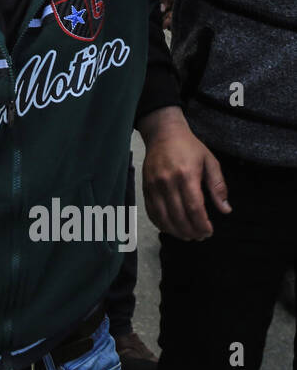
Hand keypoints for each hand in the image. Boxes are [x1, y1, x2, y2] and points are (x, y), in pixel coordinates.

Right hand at [138, 106, 230, 239]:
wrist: (163, 133)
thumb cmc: (189, 147)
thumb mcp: (210, 161)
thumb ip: (218, 186)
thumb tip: (225, 209)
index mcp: (187, 175)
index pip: (194, 208)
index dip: (202, 224)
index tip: (209, 232)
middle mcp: (168, 182)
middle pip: (179, 216)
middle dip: (191, 231)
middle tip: (200, 236)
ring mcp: (154, 186)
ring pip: (163, 217)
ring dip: (176, 231)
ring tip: (187, 236)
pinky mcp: (145, 188)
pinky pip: (151, 212)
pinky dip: (161, 224)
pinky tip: (171, 228)